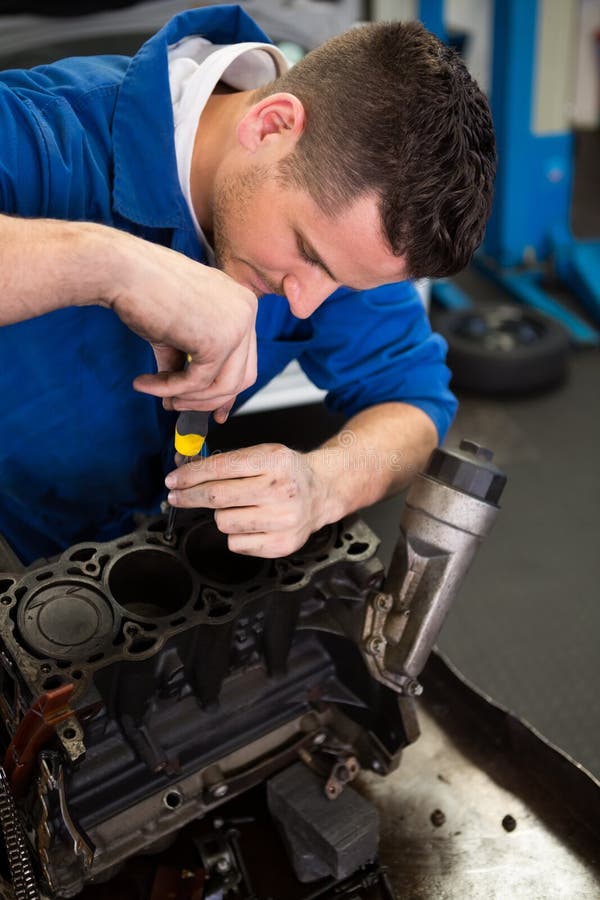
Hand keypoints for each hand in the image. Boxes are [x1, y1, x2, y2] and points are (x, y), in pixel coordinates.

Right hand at [106, 231, 257, 420]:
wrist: (121, 269)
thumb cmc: (142, 291)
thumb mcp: (176, 331)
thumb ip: (189, 363)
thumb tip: (184, 400)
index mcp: (241, 303)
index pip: (245, 359)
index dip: (225, 390)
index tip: (211, 412)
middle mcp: (247, 311)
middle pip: (242, 378)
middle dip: (208, 401)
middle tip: (174, 406)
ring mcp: (237, 324)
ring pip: (224, 387)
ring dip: (189, 399)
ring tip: (157, 395)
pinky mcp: (219, 340)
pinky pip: (198, 382)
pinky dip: (169, 388)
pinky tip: (144, 383)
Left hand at [165, 443, 326, 557]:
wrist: (322, 492)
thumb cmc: (286, 472)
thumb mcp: (263, 454)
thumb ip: (226, 462)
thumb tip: (183, 469)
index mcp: (274, 461)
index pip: (221, 468)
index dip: (190, 475)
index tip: (173, 481)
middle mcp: (281, 490)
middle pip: (217, 497)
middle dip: (189, 496)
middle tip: (176, 496)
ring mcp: (283, 520)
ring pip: (223, 522)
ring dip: (220, 515)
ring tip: (237, 507)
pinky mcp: (281, 544)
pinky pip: (236, 543)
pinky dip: (235, 534)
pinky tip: (251, 523)